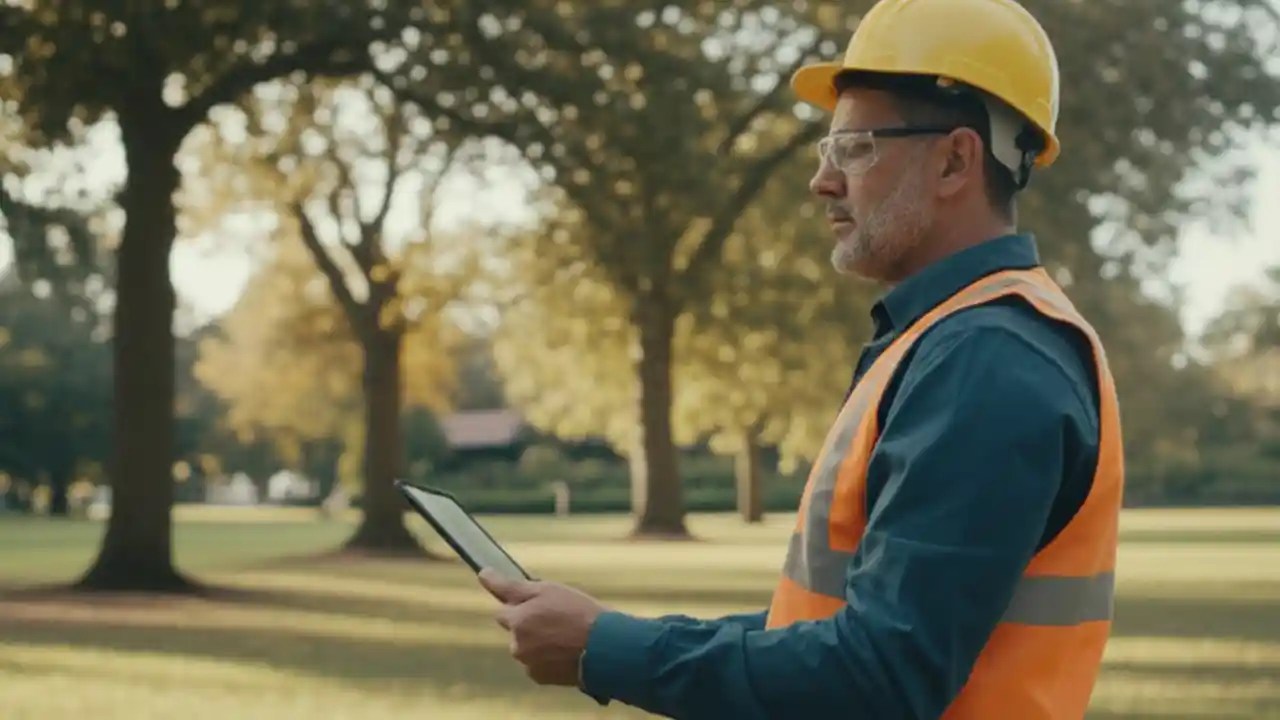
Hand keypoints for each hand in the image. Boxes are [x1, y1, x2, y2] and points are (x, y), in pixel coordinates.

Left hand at [478, 568, 608, 686]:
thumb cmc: (577, 613)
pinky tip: (566, 650)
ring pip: (527, 647)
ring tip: (566, 635)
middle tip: (556, 617)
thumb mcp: (547, 590)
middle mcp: (517, 644)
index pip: (503, 611)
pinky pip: (536, 663)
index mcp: (517, 620)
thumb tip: (483, 574)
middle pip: (515, 630)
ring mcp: (528, 663)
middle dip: (529, 623)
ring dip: (538, 641)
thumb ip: (511, 586)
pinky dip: (546, 657)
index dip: (519, 605)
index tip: (528, 605)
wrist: (604, 648)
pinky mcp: (539, 677)